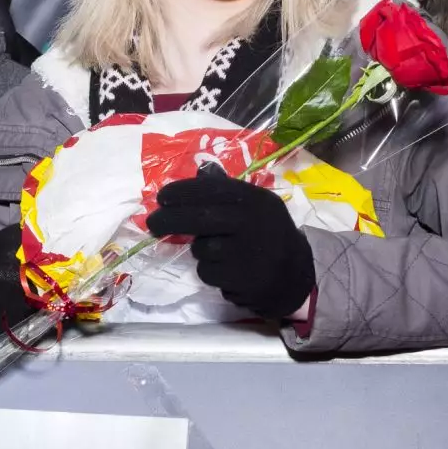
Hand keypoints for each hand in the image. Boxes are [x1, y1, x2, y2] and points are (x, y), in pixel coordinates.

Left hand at [146, 166, 315, 319]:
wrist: (295, 276)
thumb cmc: (269, 236)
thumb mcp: (256, 206)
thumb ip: (227, 191)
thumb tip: (201, 170)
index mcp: (255, 199)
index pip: (212, 189)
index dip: (182, 192)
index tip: (161, 197)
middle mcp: (253, 222)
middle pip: (200, 218)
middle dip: (170, 219)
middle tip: (152, 223)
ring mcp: (248, 251)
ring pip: (202, 248)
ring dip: (201, 250)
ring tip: (219, 252)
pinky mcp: (242, 278)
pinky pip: (208, 271)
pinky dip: (210, 271)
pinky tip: (226, 270)